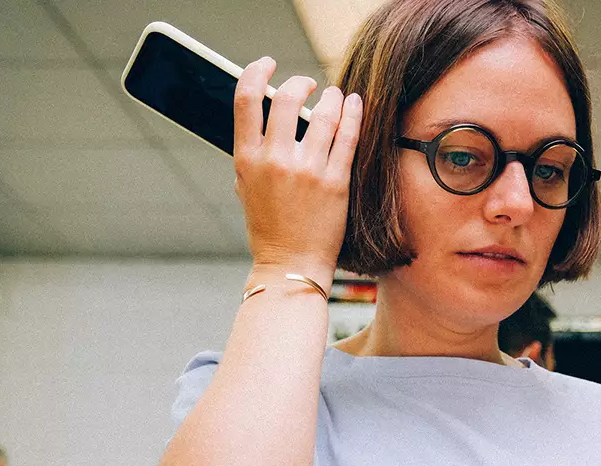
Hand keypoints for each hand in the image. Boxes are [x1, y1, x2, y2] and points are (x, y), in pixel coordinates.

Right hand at [233, 58, 362, 274]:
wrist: (290, 266)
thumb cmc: (268, 229)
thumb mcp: (245, 188)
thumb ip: (252, 153)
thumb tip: (263, 118)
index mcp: (246, 159)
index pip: (246, 98)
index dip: (256, 71)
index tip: (267, 63)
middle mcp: (275, 161)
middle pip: (288, 98)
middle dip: (300, 82)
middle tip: (309, 83)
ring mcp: (308, 171)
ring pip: (324, 113)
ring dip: (332, 97)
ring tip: (336, 96)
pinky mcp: (336, 183)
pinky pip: (348, 137)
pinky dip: (353, 114)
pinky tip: (355, 105)